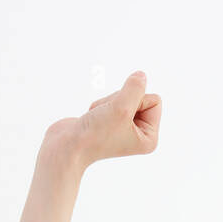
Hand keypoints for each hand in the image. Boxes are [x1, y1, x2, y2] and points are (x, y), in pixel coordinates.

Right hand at [47, 71, 162, 168]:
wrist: (68, 146)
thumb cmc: (95, 133)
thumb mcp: (121, 107)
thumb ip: (135, 88)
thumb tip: (141, 75)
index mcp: (149, 138)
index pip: (155, 100)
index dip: (135, 101)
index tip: (120, 117)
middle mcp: (140, 134)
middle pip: (139, 96)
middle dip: (120, 101)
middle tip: (107, 118)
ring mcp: (125, 128)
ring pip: (124, 96)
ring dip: (108, 103)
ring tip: (98, 118)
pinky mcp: (110, 121)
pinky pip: (112, 100)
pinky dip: (100, 105)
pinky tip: (93, 118)